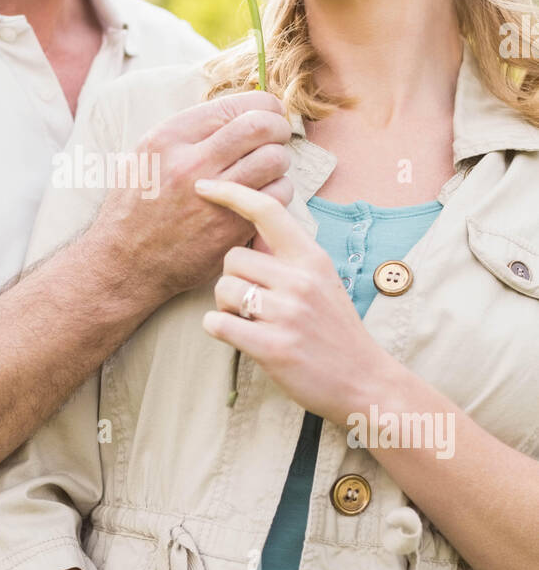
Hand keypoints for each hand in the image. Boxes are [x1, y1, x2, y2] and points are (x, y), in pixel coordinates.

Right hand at [94, 91, 292, 299]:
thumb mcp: (145, 156)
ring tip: (267, 168)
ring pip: (274, 160)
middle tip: (277, 136)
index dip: (262, 105)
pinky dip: (277, 191)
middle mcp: (191, 164)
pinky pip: (275, 196)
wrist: (126, 262)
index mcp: (169, 139)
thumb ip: (186, 133)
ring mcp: (213, 197)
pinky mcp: (230, 227)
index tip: (268, 112)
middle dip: (278, 127)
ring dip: (278, 161)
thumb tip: (236, 112)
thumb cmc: (135, 206)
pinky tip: (262, 196)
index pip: (234, 105)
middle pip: (260, 127)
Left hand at [196, 178, 397, 424]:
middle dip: (232, 279)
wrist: (365, 382)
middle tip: (252, 303)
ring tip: (252, 322)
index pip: (267, 210)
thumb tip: (250, 225)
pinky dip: (219, 329)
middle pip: (232, 257)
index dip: (231, 192)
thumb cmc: (335, 331)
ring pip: (223, 290)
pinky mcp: (273, 348)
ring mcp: (287, 314)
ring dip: (226, 307)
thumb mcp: (321, 281)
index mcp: (312, 258)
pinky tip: (240, 337)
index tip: (204, 186)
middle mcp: (300, 280)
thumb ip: (287, 256)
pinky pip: (217, 324)